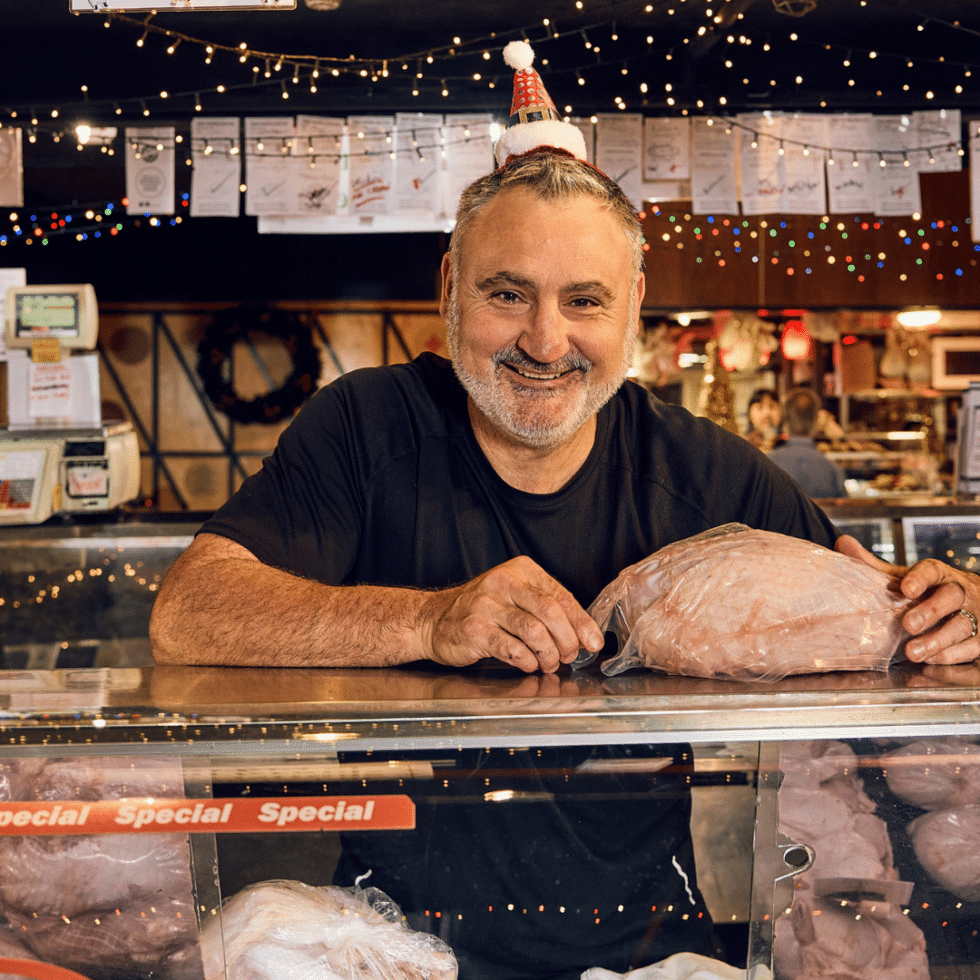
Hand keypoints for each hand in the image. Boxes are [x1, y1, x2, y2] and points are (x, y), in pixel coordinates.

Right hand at [422, 556, 604, 673]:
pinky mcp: (474, 629)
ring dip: (548, 654)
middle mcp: (503, 582)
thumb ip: (544, 608)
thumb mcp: (513, 596)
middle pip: (551, 612)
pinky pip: (512, 649)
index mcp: (520, 570)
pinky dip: (527, 661)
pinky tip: (527, 664)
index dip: (582, 623)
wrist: (432, 619)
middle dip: (567, 640)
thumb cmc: (480, 610)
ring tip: (549, 663)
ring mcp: (486, 605)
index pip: (561, 596)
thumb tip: (581, 633)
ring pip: (534, 631)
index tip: (593, 642)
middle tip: (569, 655)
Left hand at [835, 534, 979, 664]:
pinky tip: (932, 661)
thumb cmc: (932, 590)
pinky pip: (970, 648)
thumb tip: (842, 544)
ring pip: (961, 627)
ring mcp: (975, 616)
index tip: (906, 588)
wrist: (976, 602)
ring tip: (913, 652)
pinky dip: (951, 656)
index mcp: (940, 575)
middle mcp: (960, 593)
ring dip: (937, 641)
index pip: (931, 571)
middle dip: (930, 612)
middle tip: (908, 624)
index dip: (920, 579)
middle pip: (950, 598)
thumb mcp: (906, 577)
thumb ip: (876, 566)